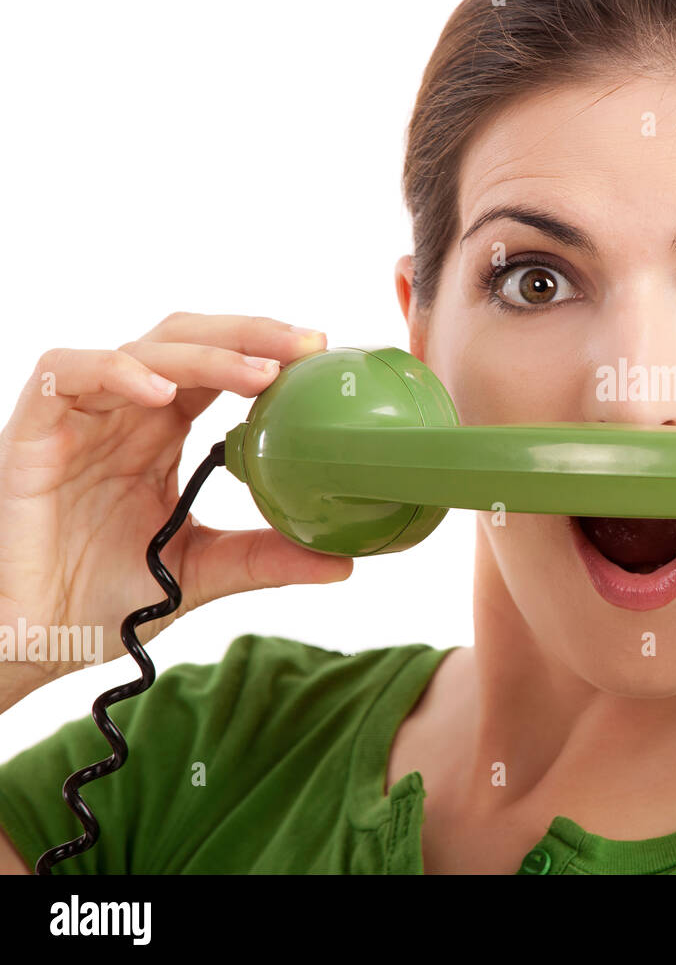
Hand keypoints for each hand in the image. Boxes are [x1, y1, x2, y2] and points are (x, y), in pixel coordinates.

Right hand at [0, 313, 352, 692]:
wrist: (35, 639)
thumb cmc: (107, 598)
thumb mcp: (204, 573)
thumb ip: (266, 558)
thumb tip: (344, 563)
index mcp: (162, 433)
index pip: (219, 368)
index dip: (266, 352)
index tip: (322, 355)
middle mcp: (125, 414)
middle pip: (188, 341)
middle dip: (250, 334)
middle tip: (306, 345)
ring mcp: (81, 418)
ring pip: (141, 349)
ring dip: (204, 354)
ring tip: (258, 374)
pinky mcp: (34, 431)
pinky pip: (66, 375)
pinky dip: (116, 372)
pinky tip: (161, 394)